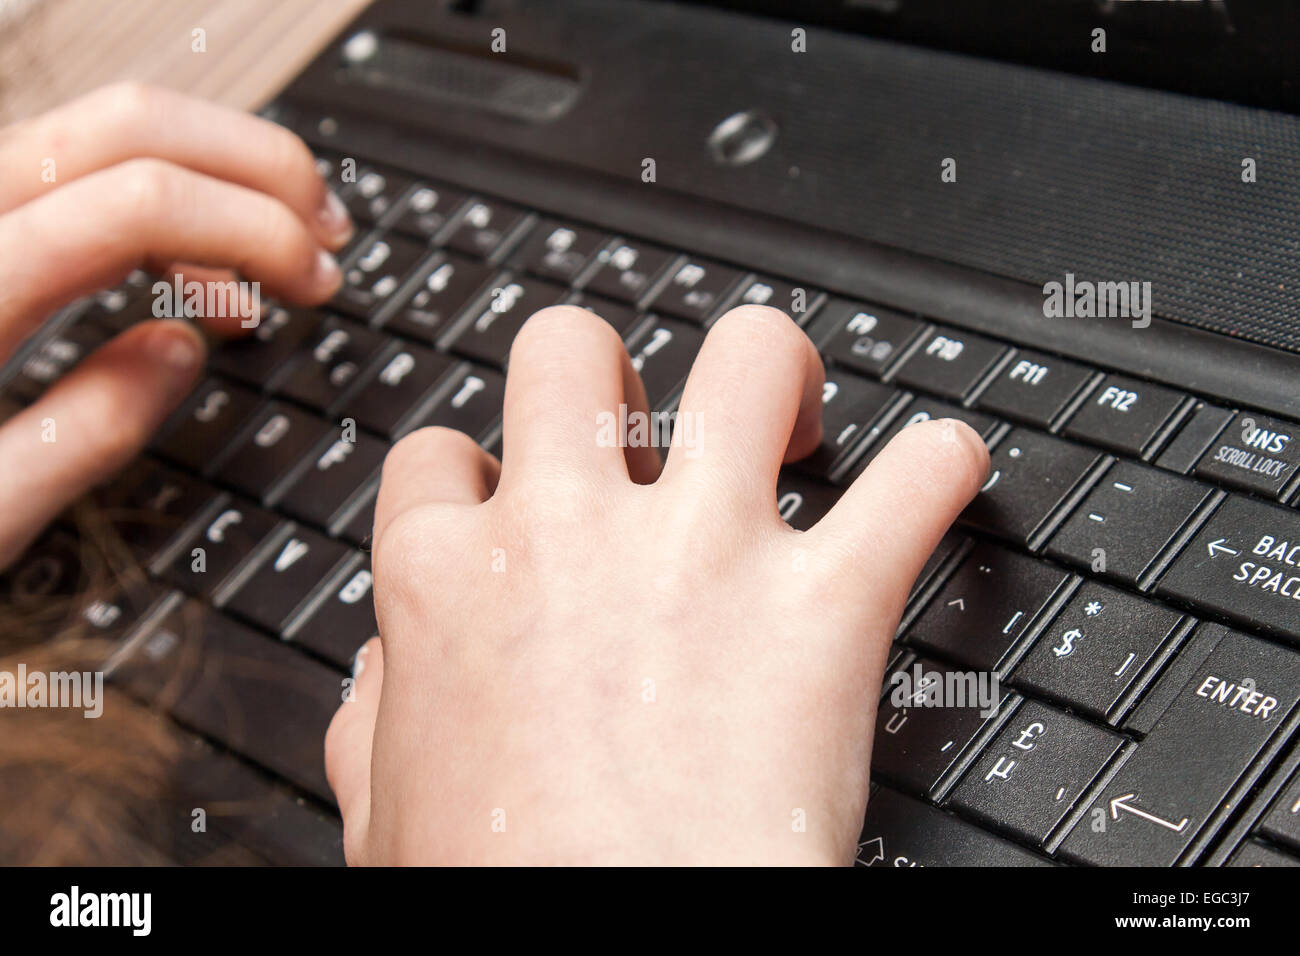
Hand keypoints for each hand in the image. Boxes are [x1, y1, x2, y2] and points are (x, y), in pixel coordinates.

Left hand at [0, 83, 351, 569]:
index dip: (251, 226)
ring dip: (220, 170)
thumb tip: (181, 350)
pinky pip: (80, 172)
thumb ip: (81, 430)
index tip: (316, 280)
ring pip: (109, 128)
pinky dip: (167, 201)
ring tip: (286, 245)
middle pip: (131, 125)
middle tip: (325, 234)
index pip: (138, 199)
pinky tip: (201, 270)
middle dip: (255, 167)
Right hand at [325, 304, 987, 864]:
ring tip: (790, 416)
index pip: (437, 456)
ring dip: (771, 369)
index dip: (473, 469)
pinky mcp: (824, 606)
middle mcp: (570, 533)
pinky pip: (912, 484)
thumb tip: (381, 676)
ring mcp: (700, 553)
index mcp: (449, 582)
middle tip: (646, 424)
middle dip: (605, 367)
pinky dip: (935, 468)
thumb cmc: (506, 896)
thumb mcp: (392, 817)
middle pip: (571, 350)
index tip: (510, 495)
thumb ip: (374, 728)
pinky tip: (936, 474)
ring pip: (743, 358)